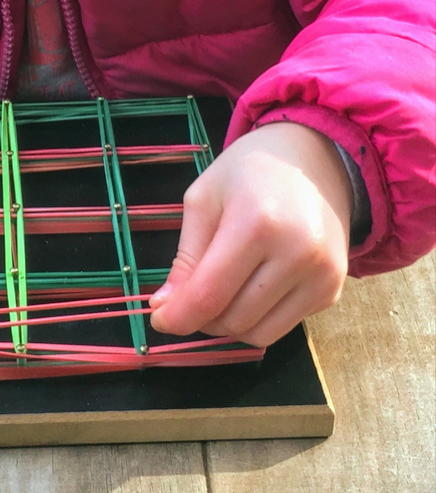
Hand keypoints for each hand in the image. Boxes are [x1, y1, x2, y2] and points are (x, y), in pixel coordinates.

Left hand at [148, 122, 352, 346]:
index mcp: (256, 224)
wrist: (314, 158)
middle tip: (190, 296)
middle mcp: (297, 254)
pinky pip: (284, 327)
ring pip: (259, 334)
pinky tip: (253, 286)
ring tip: (221, 293)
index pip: (210, 294)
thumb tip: (164, 307)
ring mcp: (322, 276)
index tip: (159, 320)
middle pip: (233, 320)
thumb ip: (185, 256)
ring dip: (229, 325)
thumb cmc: (248, 171)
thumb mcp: (204, 199)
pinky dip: (259, 318)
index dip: (179, 317)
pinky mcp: (333, 290)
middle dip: (201, 318)